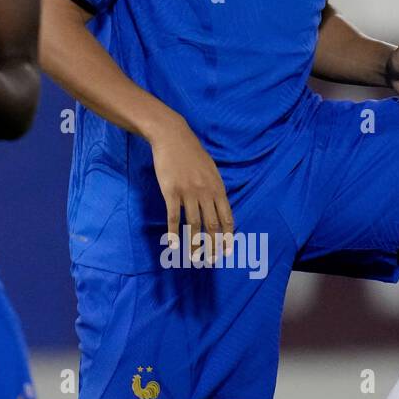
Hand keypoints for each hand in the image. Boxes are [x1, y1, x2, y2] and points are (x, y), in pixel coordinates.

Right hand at [148, 115, 233, 263]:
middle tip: (211, 260)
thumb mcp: (211, 169)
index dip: (228, 237)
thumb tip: (218, 205)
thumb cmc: (191, 152)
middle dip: (213, 246)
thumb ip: (215, 188)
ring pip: (193, 225)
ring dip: (194, 245)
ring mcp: (188, 193)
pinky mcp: (171, 192)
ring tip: (194, 258)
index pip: (227, 218)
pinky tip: (173, 244)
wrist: (172, 137)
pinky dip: (173, 233)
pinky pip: (173, 217)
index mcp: (217, 188)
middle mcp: (205, 193)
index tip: (227, 251)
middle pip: (212, 226)